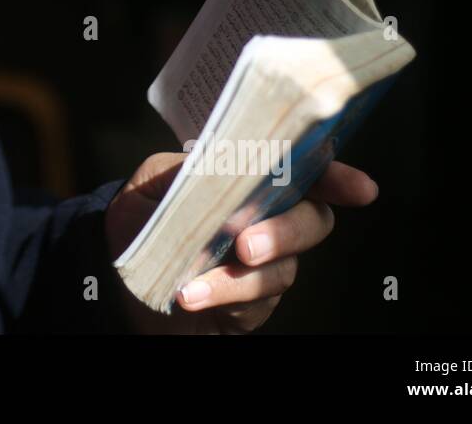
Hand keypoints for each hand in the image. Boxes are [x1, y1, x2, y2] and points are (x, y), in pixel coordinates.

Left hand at [104, 152, 377, 332]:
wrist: (113, 278)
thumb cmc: (138, 221)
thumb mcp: (152, 184)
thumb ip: (190, 171)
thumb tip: (223, 167)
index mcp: (246, 179)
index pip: (302, 170)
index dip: (336, 176)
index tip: (358, 189)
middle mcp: (265, 218)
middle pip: (311, 220)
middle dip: (288, 231)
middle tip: (248, 244)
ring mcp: (261, 264)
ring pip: (285, 268)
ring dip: (242, 277)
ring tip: (195, 281)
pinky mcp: (250, 304)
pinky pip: (255, 301)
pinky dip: (222, 296)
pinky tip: (189, 295)